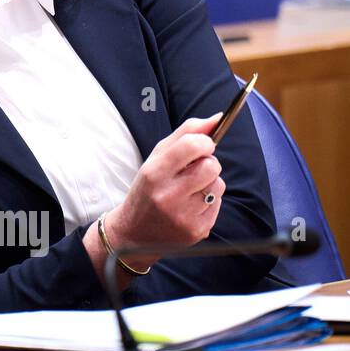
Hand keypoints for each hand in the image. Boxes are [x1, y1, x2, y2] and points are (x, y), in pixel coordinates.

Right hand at [102, 112, 225, 272]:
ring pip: (218, 185)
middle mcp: (168, 195)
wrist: (133, 232)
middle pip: (211, 166)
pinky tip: (190, 206)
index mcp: (153, 173)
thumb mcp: (155, 158)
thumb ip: (185, 134)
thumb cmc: (147, 188)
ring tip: (189, 190)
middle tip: (192, 170)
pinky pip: (218, 204)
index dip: (204, 142)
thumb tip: (218, 117)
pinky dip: (209, 201)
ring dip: (209, 183)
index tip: (202, 145)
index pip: (192, 146)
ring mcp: (184, 216)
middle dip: (208, 163)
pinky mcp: (197, 231)